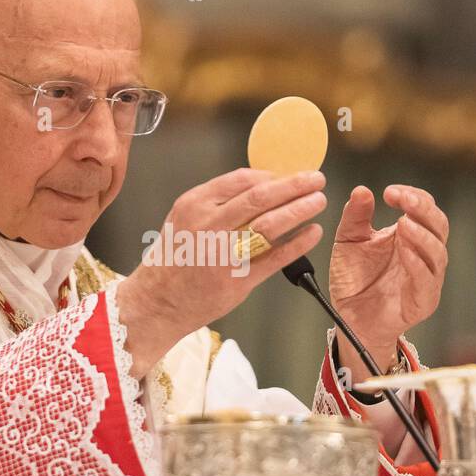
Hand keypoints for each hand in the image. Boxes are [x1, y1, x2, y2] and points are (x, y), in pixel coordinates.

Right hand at [117, 168, 326, 375]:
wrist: (157, 301)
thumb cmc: (175, 259)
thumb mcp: (185, 218)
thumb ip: (217, 202)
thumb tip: (261, 185)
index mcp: (195, 204)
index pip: (242, 179)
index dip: (272, 175)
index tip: (290, 174)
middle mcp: (208, 225)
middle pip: (261, 197)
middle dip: (294, 185)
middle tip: (316, 179)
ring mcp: (223, 254)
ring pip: (271, 224)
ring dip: (300, 210)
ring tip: (318, 201)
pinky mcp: (236, 280)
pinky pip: (274, 258)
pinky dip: (297, 244)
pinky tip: (312, 234)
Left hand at [328, 185, 447, 376]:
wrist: (350, 318)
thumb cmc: (355, 279)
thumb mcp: (348, 241)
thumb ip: (355, 217)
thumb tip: (361, 190)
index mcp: (410, 234)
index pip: (423, 208)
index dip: (412, 196)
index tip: (389, 192)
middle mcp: (423, 253)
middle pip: (438, 225)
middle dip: (423, 209)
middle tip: (404, 200)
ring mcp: (426, 277)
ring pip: (438, 252)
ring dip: (422, 235)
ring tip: (403, 223)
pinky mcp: (423, 300)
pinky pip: (427, 280)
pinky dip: (418, 264)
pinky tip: (404, 252)